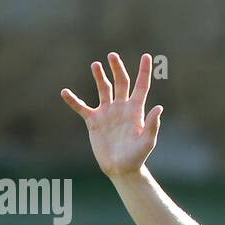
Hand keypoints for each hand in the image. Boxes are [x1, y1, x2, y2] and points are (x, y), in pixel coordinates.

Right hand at [61, 52, 161, 178]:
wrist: (121, 169)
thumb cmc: (137, 156)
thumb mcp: (147, 142)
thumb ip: (152, 125)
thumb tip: (159, 108)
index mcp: (135, 110)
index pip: (141, 86)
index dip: (144, 71)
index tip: (147, 56)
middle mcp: (121, 107)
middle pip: (120, 82)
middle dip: (117, 68)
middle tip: (112, 56)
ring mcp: (107, 113)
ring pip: (102, 89)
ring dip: (99, 77)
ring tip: (96, 65)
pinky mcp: (94, 121)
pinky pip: (81, 107)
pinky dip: (73, 100)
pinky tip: (65, 92)